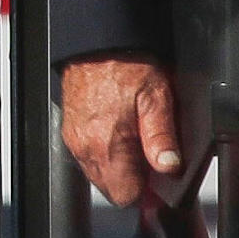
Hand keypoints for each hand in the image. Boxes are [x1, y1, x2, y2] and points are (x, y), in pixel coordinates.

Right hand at [58, 51, 200, 208]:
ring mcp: (75, 140)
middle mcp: (85, 148)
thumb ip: (162, 136)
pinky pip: (89, 158)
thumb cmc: (125, 64)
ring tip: (135, 141)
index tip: (159, 177)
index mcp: (106, 145)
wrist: (96, 41)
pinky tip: (119, 133)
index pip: (125, 196)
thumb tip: (168, 166)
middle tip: (150, 156)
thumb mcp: (156, 97)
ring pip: (99, 175)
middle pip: (111, 190)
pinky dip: (105, 153)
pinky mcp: (70, 131)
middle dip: (133, 181)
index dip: (147, 192)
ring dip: (119, 168)